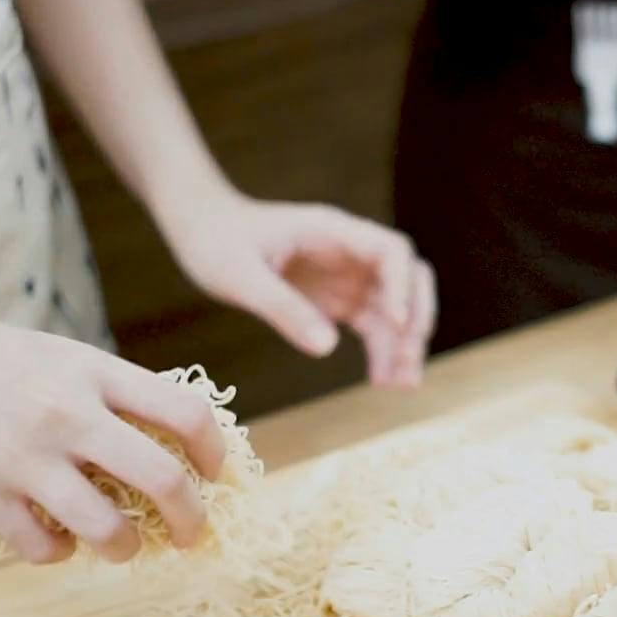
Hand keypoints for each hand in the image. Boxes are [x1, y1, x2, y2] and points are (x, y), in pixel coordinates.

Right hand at [0, 296, 227, 564]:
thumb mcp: (61, 354)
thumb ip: (111, 394)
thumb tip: (170, 442)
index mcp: (96, 372)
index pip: (186, 413)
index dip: (214, 451)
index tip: (214, 473)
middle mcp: (69, 413)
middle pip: (163, 479)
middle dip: (191, 518)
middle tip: (192, 534)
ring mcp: (25, 455)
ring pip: (107, 529)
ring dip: (126, 548)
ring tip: (124, 545)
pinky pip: (42, 547)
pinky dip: (60, 553)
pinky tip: (58, 541)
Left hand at [157, 186, 435, 387]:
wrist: (200, 230)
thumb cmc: (214, 241)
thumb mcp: (240, 276)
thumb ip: (282, 308)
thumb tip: (327, 348)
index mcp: (333, 231)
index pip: (391, 251)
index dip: (403, 285)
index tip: (398, 322)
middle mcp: (350, 251)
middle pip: (409, 279)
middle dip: (416, 319)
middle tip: (406, 361)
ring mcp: (347, 275)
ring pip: (396, 309)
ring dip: (404, 344)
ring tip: (401, 386)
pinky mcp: (337, 299)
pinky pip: (373, 326)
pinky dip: (382, 352)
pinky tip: (382, 381)